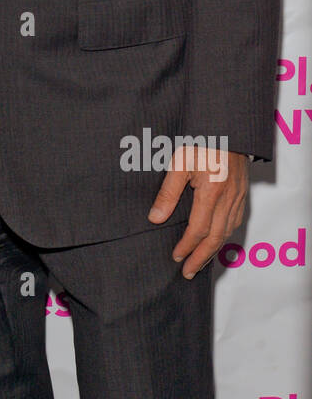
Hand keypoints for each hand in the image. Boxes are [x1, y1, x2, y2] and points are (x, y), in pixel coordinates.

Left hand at [148, 144, 248, 278]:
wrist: (228, 127)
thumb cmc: (202, 141)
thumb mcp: (179, 162)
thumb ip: (168, 192)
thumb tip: (156, 217)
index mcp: (212, 192)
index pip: (199, 230)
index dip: (187, 246)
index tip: (176, 257)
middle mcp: (228, 198)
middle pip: (216, 237)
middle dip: (200, 257)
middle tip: (188, 272)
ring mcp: (237, 196)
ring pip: (227, 231)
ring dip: (213, 250)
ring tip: (199, 262)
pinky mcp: (241, 192)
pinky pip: (236, 220)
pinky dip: (226, 235)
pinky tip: (218, 240)